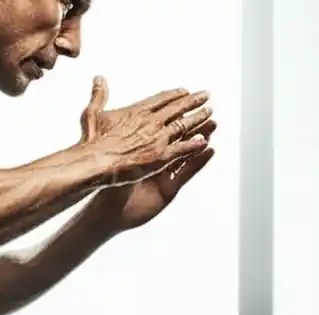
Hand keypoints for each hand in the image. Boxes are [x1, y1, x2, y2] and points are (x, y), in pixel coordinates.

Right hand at [79, 76, 212, 185]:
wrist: (95, 161)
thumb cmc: (92, 141)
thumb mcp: (92, 113)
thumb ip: (99, 95)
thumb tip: (99, 79)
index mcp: (137, 111)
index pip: (161, 99)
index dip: (174, 95)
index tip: (184, 91)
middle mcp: (151, 122)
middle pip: (178, 108)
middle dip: (193, 101)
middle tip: (205, 96)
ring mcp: (158, 138)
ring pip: (184, 125)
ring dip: (198, 118)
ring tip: (209, 112)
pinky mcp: (161, 156)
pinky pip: (183, 148)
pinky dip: (194, 144)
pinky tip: (204, 140)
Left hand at [94, 116, 217, 230]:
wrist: (107, 211)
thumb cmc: (106, 184)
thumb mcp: (109, 154)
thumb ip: (114, 132)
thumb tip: (112, 110)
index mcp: (143, 152)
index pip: (160, 131)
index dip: (172, 117)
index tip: (185, 99)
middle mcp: (155, 163)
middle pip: (177, 141)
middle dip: (192, 125)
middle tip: (207, 110)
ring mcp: (164, 176)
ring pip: (185, 154)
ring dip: (200, 140)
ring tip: (212, 126)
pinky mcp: (168, 190)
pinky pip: (186, 173)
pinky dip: (198, 161)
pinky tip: (209, 149)